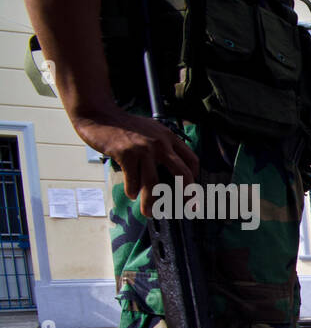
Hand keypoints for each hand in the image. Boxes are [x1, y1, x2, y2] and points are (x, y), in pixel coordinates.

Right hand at [71, 106, 198, 217]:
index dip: (194, 177)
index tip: (191, 189)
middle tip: (188, 208)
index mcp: (169, 137)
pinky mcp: (126, 153)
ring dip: (151, 202)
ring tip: (149, 212)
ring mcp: (143, 148)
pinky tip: (131, 193)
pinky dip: (132, 189)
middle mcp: (160, 143)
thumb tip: (171, 169)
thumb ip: (163, 145)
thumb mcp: (151, 130)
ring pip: (153, 182)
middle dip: (188, 194)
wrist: (98, 114)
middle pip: (182, 173)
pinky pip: (132, 179)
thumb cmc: (125, 126)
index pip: (191, 159)